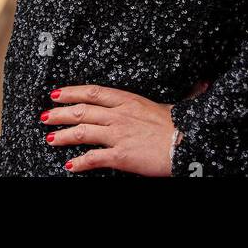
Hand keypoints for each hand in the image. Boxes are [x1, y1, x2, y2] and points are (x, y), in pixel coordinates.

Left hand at [40, 81, 208, 175]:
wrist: (187, 143)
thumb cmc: (180, 125)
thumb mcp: (170, 103)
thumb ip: (170, 94)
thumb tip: (202, 81)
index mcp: (127, 99)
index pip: (92, 92)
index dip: (71, 92)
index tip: (56, 93)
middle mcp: (118, 114)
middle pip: (81, 111)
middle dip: (59, 113)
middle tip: (44, 116)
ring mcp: (118, 134)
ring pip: (83, 132)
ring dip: (63, 136)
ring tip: (50, 139)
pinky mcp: (120, 156)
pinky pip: (94, 158)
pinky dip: (79, 163)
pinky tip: (70, 166)